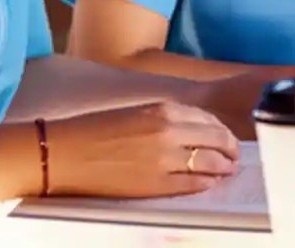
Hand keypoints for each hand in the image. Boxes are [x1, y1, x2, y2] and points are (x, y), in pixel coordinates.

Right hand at [47, 102, 238, 197]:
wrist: (61, 153)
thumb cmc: (93, 132)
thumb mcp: (136, 113)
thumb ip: (168, 119)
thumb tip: (196, 131)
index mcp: (164, 110)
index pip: (209, 120)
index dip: (222, 131)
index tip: (226, 137)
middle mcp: (170, 131)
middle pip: (217, 140)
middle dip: (230, 149)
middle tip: (233, 156)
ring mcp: (164, 159)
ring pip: (211, 163)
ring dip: (224, 167)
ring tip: (227, 171)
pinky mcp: (155, 184)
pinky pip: (193, 184)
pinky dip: (206, 183)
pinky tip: (209, 183)